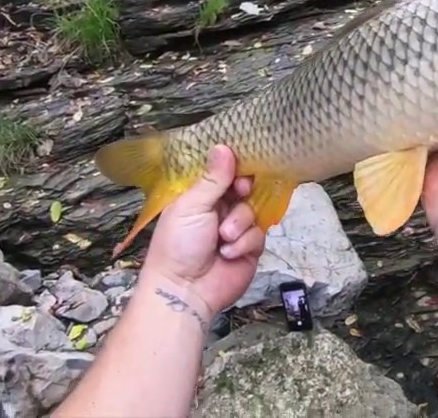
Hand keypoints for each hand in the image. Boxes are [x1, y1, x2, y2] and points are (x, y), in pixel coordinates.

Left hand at [140, 145, 266, 323]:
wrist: (185, 291)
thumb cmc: (178, 245)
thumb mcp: (191, 206)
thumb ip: (213, 178)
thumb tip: (223, 146)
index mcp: (199, 196)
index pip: (223, 173)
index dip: (234, 169)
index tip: (239, 169)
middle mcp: (218, 210)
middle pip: (244, 189)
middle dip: (242, 194)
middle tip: (239, 193)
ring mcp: (235, 229)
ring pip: (253, 211)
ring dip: (239, 224)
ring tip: (223, 238)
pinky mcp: (249, 248)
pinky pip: (259, 234)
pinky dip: (245, 243)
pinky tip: (229, 253)